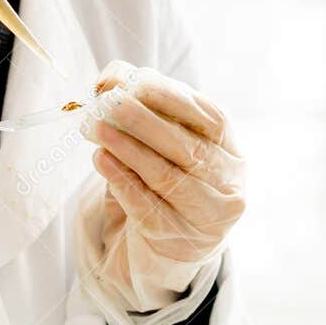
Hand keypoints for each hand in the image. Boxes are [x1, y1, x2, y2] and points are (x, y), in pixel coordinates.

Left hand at [76, 60, 244, 313]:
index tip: (130, 81)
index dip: (170, 95)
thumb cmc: (166, 177)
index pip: (210, 116)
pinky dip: (121, 179)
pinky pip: (146, 206)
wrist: (170, 246)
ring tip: (95, 127)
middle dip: (143, 120)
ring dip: (126, 148)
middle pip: (188, 147)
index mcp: (230, 149)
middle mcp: (228, 183)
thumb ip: (144, 104)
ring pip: (166, 177)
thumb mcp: (165, 140)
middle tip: (106, 103)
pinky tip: (100, 159)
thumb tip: (112, 78)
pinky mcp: (176, 239)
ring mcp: (206, 216)